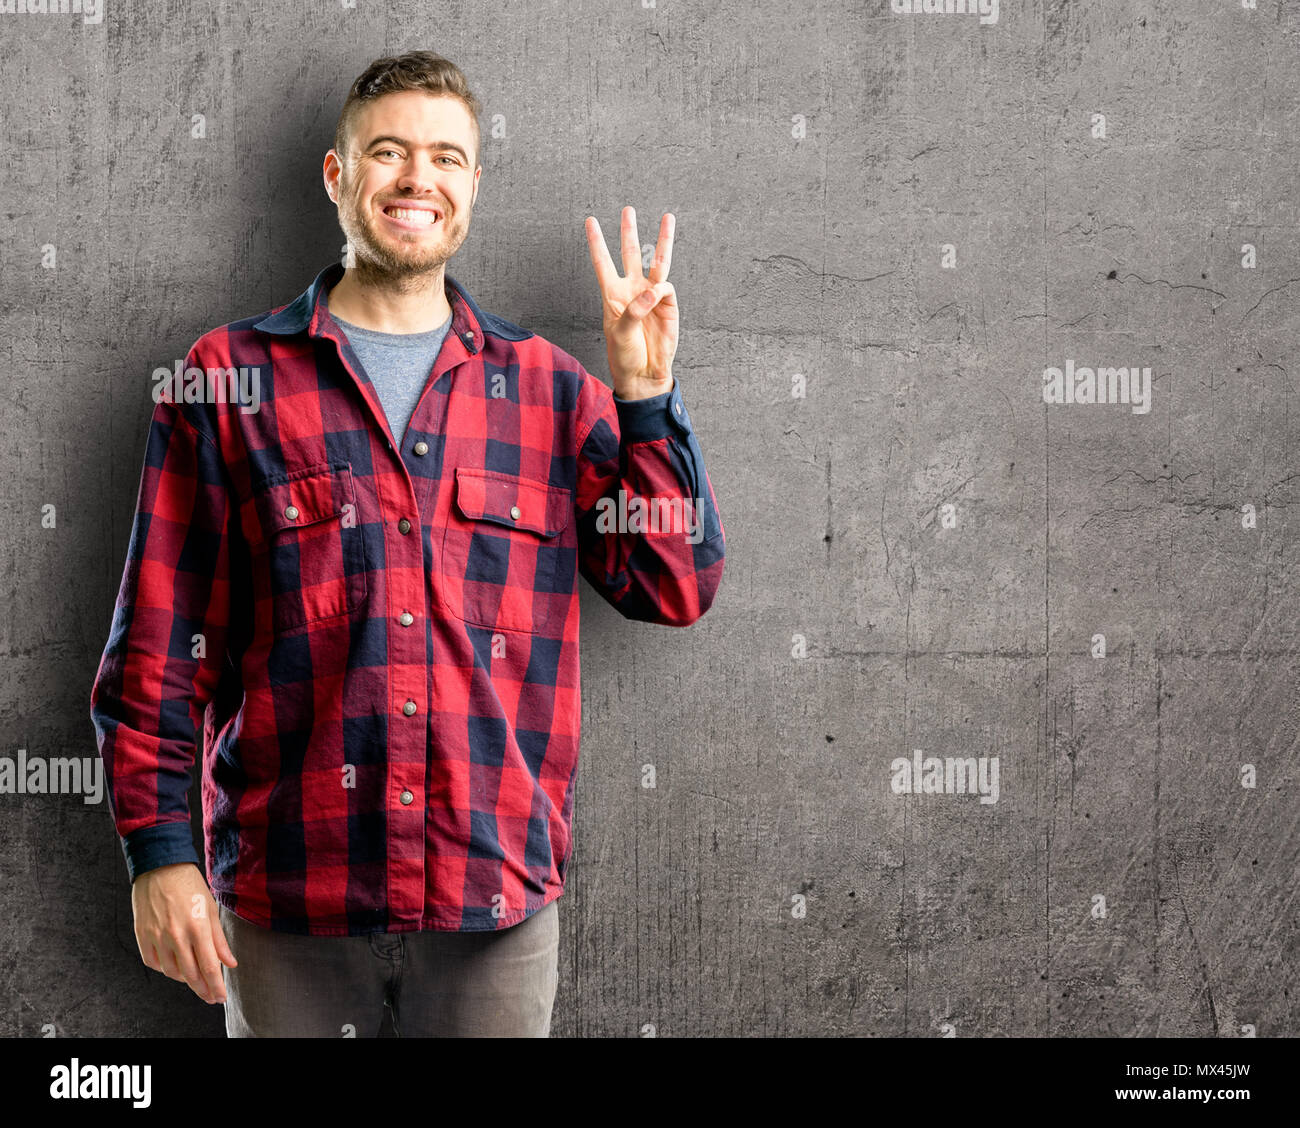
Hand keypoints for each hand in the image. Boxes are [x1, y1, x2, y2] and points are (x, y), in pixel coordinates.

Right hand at [131, 862, 236, 1004]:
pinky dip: (164, 968)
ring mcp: (157, 936)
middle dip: (202, 990)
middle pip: (191, 975)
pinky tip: (173, 966)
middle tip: (210, 997)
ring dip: (184, 979)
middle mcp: (176, 935)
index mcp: (197, 927)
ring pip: (171, 972)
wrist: (160, 868)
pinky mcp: (142, 935)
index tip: (220, 997)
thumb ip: (219, 939)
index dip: (215, 986)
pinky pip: (153, 962)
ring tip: (194, 977)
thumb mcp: (210, 909)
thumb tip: (230, 963)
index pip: (209, 967)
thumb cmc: (189, 885)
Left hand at [584, 207, 677, 399]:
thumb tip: (655, 290)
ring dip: (662, 239)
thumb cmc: (625, 355)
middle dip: (629, 232)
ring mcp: (651, 296)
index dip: (596, 242)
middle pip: (630, 254)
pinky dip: (661, 289)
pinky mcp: (668, 305)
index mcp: (612, 294)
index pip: (603, 262)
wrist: (644, 375)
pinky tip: (658, 296)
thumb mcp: (620, 333)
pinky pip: (665, 287)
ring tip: (668, 217)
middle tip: (628, 209)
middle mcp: (632, 290)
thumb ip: (634, 310)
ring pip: (657, 260)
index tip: (590, 221)